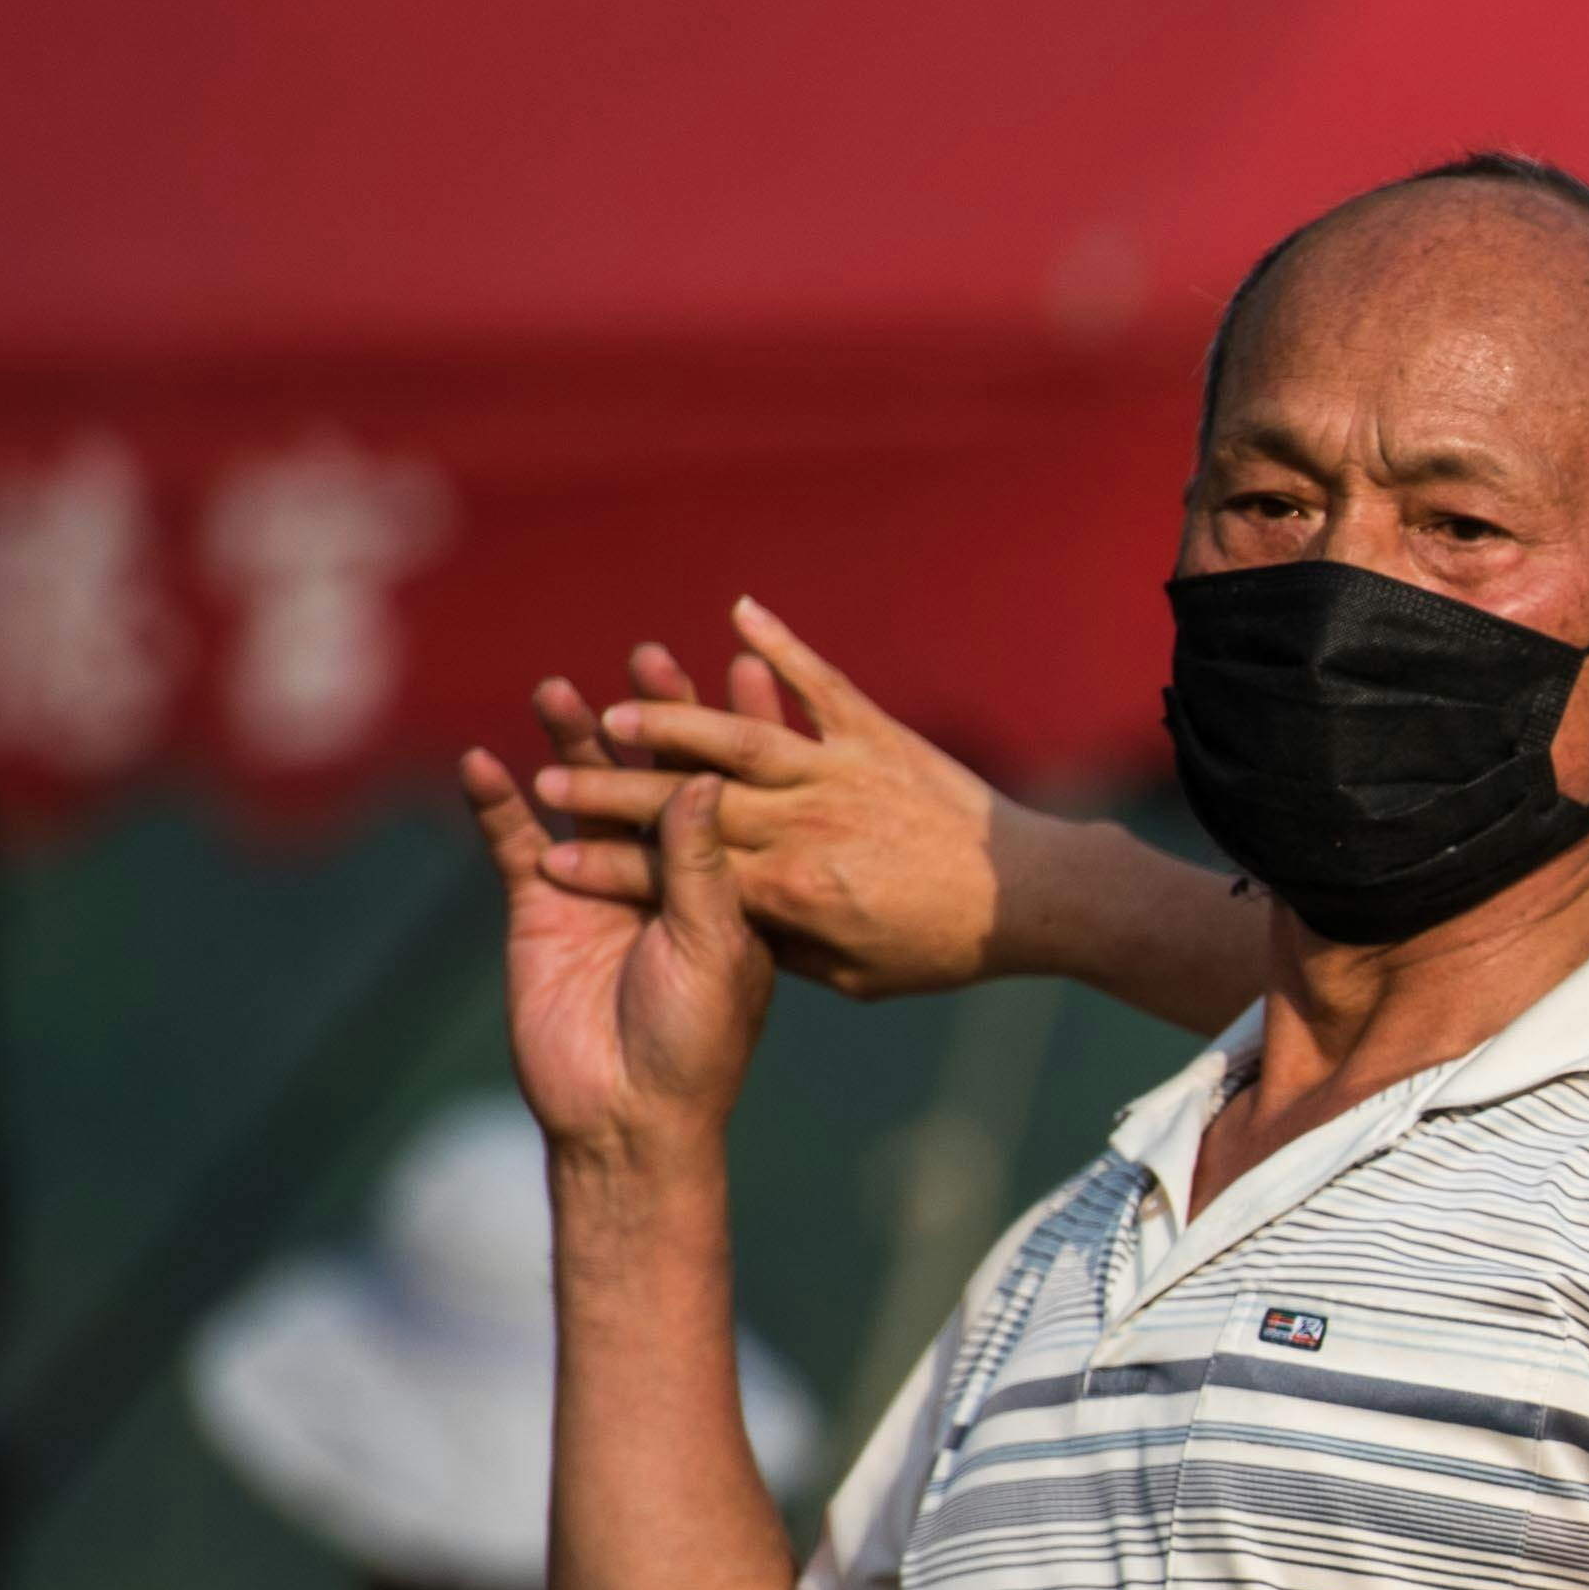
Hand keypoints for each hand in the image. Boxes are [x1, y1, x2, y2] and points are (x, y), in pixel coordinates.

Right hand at [459, 666, 769, 1167]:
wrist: (628, 1114)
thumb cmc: (697, 1039)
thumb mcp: (715, 947)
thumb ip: (702, 864)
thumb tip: (702, 777)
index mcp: (730, 879)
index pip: (737, 786)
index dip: (741, 729)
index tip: (746, 664)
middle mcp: (668, 869)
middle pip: (658, 773)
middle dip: (655, 716)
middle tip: (649, 653)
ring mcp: (602, 880)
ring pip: (585, 792)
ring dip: (572, 741)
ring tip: (559, 688)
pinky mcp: (540, 903)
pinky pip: (514, 840)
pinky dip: (495, 802)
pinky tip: (478, 762)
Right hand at [515, 604, 1020, 998]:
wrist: (1037, 898)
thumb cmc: (946, 949)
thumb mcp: (856, 974)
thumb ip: (783, 942)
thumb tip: (720, 917)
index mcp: (796, 895)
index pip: (681, 875)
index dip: (612, 865)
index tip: (552, 857)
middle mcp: (812, 828)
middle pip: (691, 805)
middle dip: (614, 790)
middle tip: (553, 775)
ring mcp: (845, 774)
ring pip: (741, 738)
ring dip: (675, 717)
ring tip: (617, 703)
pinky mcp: (880, 738)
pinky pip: (822, 686)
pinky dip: (782, 649)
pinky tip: (740, 615)